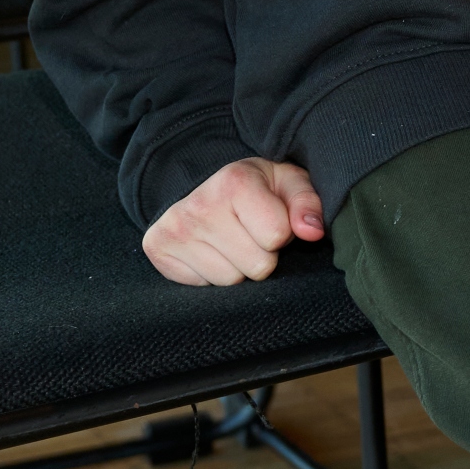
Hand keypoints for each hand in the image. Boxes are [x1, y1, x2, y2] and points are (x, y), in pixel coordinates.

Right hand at [143, 156, 325, 286]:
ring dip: (238, 267)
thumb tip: (312, 231)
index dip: (282, 234)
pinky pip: (203, 287)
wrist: (202, 184)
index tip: (270, 218)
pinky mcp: (157, 248)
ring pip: (230, 281)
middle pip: (257, 266)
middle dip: (262, 254)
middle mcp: (199, 204)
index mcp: (235, 181)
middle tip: (250, 232)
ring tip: (231, 241)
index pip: (276, 235)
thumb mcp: (288, 184)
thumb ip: (307, 203)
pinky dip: (211, 275)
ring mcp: (175, 229)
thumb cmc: (257, 188)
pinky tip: (210, 251)